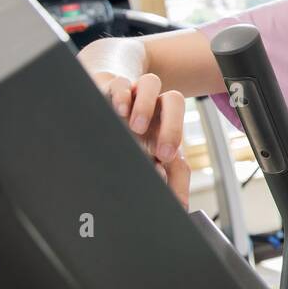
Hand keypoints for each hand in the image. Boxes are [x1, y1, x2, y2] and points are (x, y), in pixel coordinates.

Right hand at [92, 70, 190, 209]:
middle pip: (173, 102)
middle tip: (161, 152)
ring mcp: (133, 95)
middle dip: (171, 128)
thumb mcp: (148, 160)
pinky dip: (120, 94)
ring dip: (146, 106)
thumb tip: (182, 207)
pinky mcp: (111, 86)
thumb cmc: (131, 135)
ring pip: (150, 84)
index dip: (178, 157)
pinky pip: (121, 82)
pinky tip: (117, 109)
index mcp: (165, 127)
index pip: (178, 137)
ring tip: (136, 127)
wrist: (106, 100)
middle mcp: (153, 108)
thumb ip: (168, 181)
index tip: (168, 173)